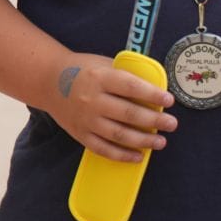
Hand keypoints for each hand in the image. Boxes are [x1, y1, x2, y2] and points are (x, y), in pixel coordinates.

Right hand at [45, 54, 175, 162]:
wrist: (48, 80)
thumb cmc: (85, 70)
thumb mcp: (106, 64)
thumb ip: (127, 76)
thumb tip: (157, 91)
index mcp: (101, 78)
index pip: (131, 87)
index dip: (152, 95)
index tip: (170, 101)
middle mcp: (92, 100)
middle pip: (128, 114)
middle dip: (154, 121)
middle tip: (172, 124)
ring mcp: (85, 119)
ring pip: (118, 134)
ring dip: (142, 141)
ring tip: (161, 142)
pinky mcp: (80, 134)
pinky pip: (103, 149)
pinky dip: (121, 155)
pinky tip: (138, 156)